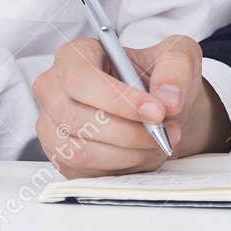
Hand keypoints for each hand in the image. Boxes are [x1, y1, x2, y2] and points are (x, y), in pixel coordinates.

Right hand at [32, 36, 230, 177]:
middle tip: (164, 132)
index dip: (116, 98)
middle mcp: (53, 91)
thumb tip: (168, 99)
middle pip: (77, 118)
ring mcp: (53, 128)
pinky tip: (143, 153)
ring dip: (128, 154)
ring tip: (159, 142)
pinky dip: (123, 168)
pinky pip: (88, 173)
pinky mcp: (63, 158)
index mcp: (72, 56)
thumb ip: (176, 69)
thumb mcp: (177, 56)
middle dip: (127, 132)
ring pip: (82, 151)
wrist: (156, 107)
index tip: (154, 111)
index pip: (80, 78)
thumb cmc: (157, 76)